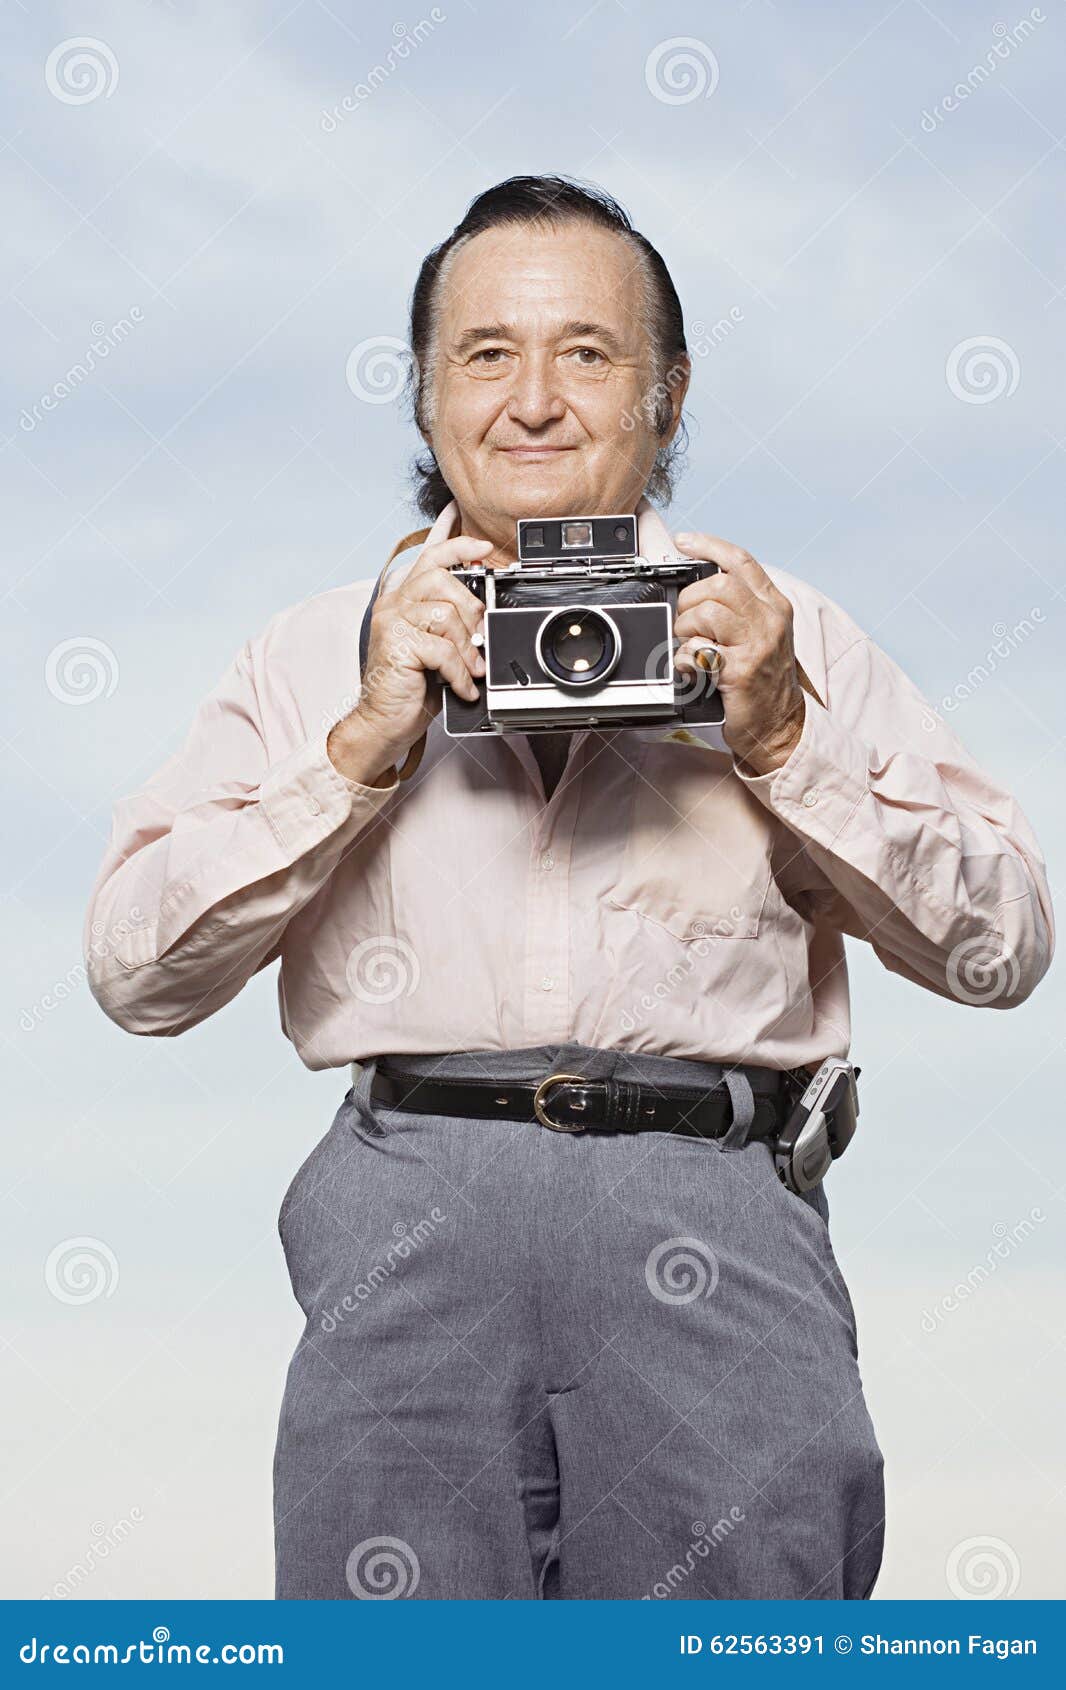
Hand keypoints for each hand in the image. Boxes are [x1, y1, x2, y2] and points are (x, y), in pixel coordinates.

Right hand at [328, 534, 491, 783]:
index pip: (430, 557)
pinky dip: (459, 672)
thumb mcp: (435, 647)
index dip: (459, 546)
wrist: (383, 722)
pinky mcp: (397, 646)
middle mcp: (393, 605)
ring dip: (467, 647)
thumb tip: (482, 606)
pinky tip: (461, 687)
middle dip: (471, 608)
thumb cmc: (409, 687)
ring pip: (445, 614)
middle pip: (442, 579)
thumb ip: (451, 622)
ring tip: (471, 670)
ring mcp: (392, 624)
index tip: (484, 547)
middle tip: (479, 639)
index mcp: (402, 600)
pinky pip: (443, 650)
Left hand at [672, 531, 804, 777]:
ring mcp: (758, 645)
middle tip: (687, 624)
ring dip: (686, 630)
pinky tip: (693, 669)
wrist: (780, 726)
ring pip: (707, 612)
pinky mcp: (742, 671)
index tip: (684, 542)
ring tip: (691, 647)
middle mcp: (770, 620)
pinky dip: (686, 659)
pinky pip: (699, 650)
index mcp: (774, 605)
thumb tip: (699, 586)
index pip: (741, 561)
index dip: (709, 545)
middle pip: (719, 584)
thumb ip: (738, 609)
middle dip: (690, 600)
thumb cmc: (764, 682)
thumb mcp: (761, 635)